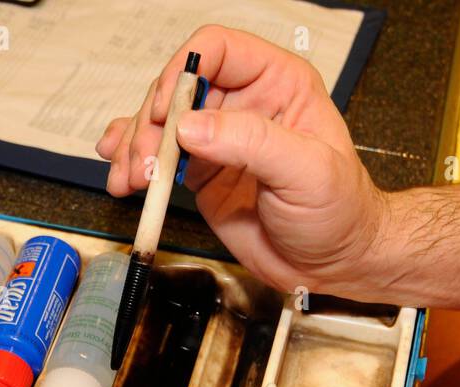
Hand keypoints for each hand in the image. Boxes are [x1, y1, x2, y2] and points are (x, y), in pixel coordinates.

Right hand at [95, 26, 385, 299]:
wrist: (335, 264)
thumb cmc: (339, 211)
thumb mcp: (306, 171)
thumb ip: (251, 141)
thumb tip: (192, 127)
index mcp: (277, 83)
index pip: (218, 50)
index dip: (184, 72)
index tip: (166, 111)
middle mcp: (243, 103)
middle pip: (177, 89)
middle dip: (150, 122)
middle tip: (143, 161)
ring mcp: (219, 139)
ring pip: (160, 124)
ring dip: (134, 147)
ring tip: (127, 179)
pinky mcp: (202, 173)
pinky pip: (158, 157)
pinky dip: (132, 162)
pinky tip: (119, 170)